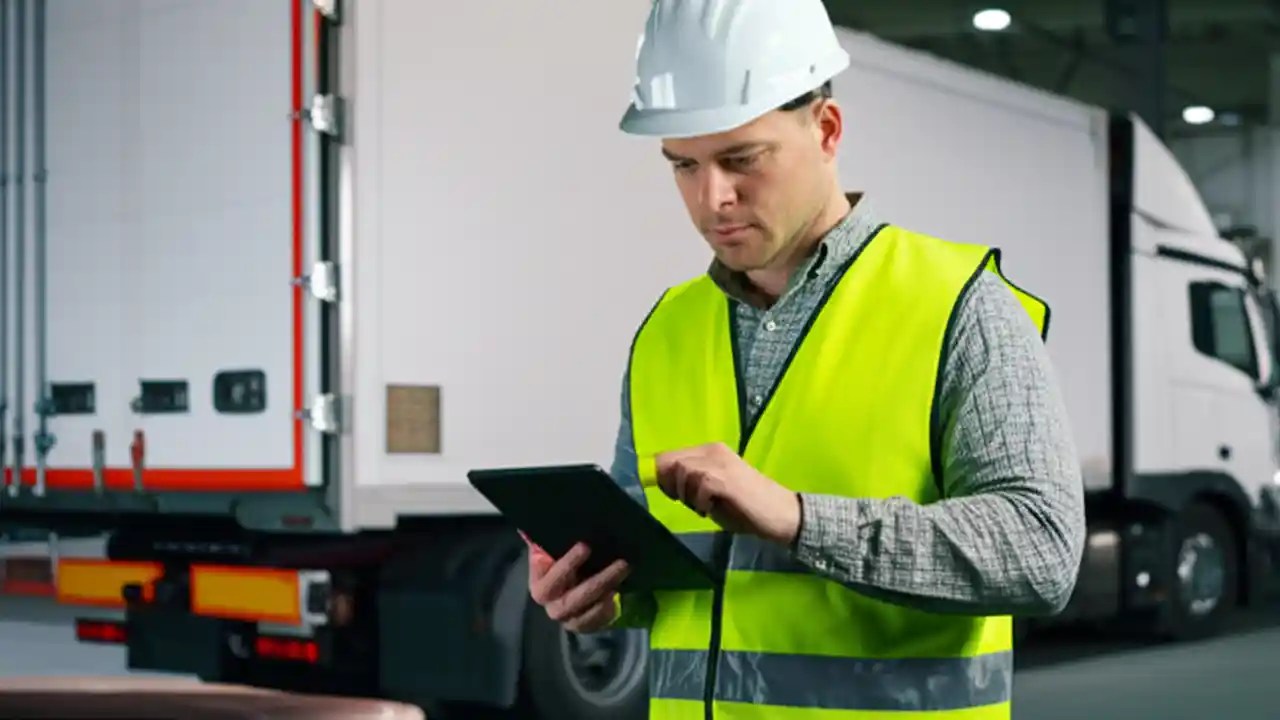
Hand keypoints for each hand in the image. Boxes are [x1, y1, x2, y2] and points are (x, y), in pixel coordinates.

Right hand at [522, 532, 629, 632]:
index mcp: (539, 586)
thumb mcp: (547, 549)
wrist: (565, 580)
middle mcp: (551, 606)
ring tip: (624, 574)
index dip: (567, 564)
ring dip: (607, 595)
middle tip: (622, 563)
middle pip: (572, 600)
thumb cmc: (556, 560)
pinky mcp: (583, 625)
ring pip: (586, 615)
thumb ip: (543, 542)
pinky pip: (596, 624)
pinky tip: (619, 594)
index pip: (551, 580)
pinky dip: (607, 612)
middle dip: (599, 581)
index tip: (586, 546)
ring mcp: (568, 619)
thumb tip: (531, 529)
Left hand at [655, 442, 801, 544]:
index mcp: (710, 451)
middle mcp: (713, 450)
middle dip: (671, 485)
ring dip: (687, 494)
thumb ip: (690, 484)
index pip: (670, 455)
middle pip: (671, 461)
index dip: (661, 474)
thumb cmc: (746, 507)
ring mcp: (720, 462)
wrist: (781, 514)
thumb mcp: (711, 492)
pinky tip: (712, 510)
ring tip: (704, 507)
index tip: (669, 493)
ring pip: (682, 471)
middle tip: (688, 502)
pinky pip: (699, 486)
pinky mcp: (725, 478)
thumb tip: (663, 482)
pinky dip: (700, 502)